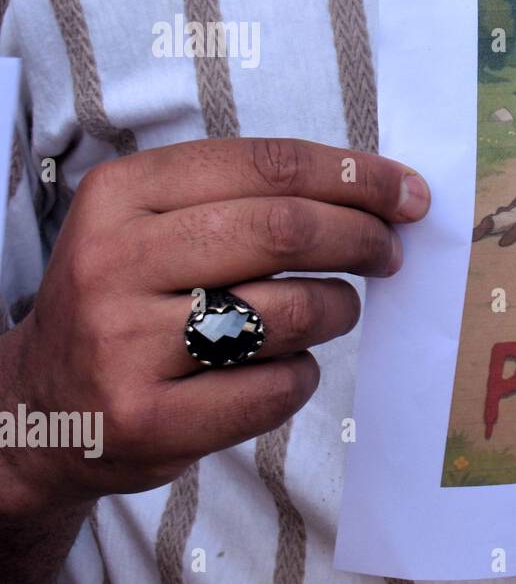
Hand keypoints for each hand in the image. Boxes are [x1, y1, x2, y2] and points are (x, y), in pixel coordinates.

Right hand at [0, 139, 429, 516]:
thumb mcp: (159, 224)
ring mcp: (124, 345)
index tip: (408, 194)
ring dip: (338, 309)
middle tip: (390, 253)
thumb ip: (252, 199)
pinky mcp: (149, 419)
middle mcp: (114, 261)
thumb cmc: (133, 299)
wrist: (41, 408)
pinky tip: (285, 367)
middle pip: (285, 230)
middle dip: (362, 237)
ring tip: (333, 310)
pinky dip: (304, 375)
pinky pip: (276, 387)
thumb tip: (384, 193)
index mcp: (123, 193)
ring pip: (289, 312)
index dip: (355, 176)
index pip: (268, 164)